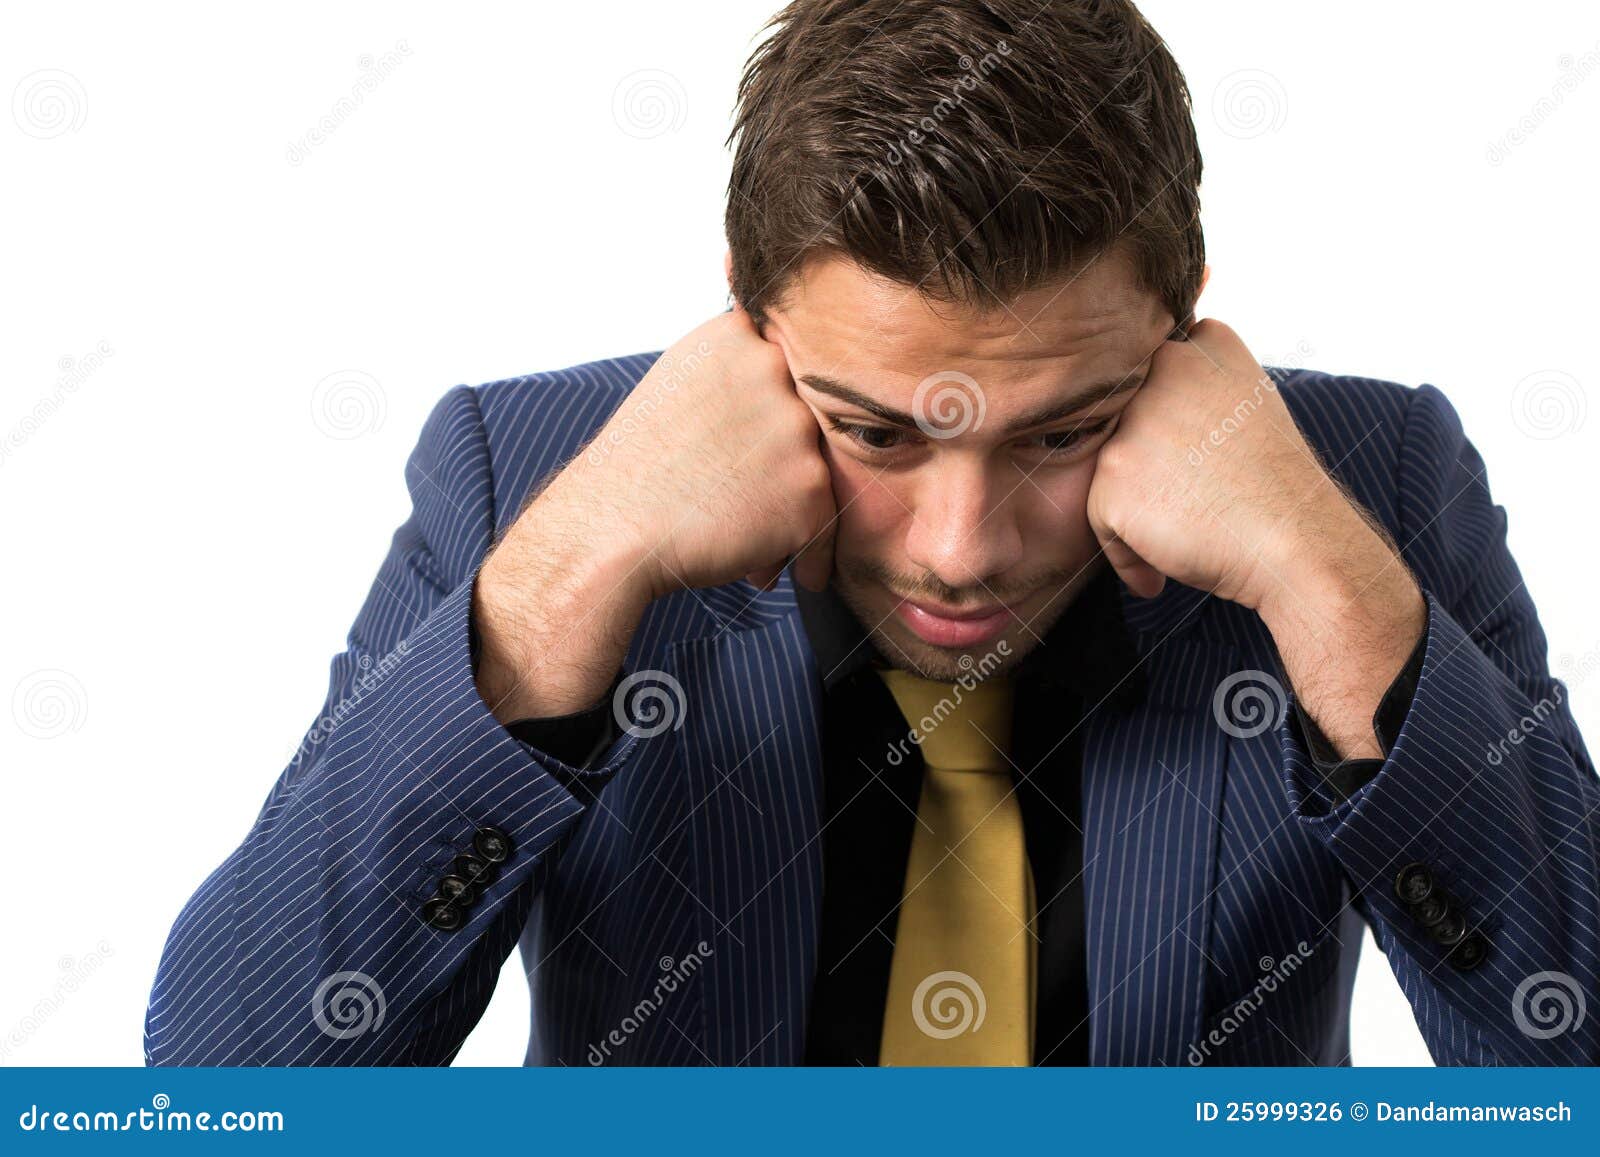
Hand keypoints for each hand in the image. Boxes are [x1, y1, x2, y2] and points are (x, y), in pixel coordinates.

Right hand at [474, 307, 836, 721]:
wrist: (609, 531)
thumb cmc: (634, 471)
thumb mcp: (676, 384)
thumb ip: (734, 372)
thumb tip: (787, 385)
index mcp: (736, 336)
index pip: (781, 373)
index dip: (760, 421)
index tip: (729, 451)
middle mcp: (773, 369)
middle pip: (801, 425)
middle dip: (775, 468)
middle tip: (727, 496)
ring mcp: (796, 427)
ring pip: (815, 475)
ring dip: (786, 508)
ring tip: (734, 532)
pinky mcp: (811, 487)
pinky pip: (825, 527)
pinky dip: (803, 553)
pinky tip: (760, 565)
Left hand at [1086, 319, 1423, 756]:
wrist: (1296, 543)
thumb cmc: (1277, 490)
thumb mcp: (1249, 406)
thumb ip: (1195, 388)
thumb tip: (1148, 395)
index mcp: (1203, 344)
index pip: (1156, 377)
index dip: (1176, 429)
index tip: (1209, 461)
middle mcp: (1163, 367)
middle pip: (1128, 425)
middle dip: (1154, 469)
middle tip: (1202, 500)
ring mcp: (1133, 418)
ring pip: (1111, 471)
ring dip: (1141, 508)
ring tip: (1193, 530)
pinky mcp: (1111, 473)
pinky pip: (1101, 522)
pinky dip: (1130, 553)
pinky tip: (1164, 571)